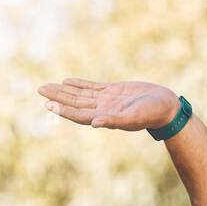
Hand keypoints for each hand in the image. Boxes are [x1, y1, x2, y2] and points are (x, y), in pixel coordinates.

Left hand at [37, 78, 179, 131]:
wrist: (166, 106)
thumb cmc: (152, 114)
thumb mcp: (134, 117)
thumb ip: (114, 121)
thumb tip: (95, 124)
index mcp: (106, 117)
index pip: (79, 114)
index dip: (63, 109)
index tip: (48, 104)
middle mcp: (104, 110)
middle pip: (76, 103)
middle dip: (58, 97)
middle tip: (40, 90)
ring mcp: (107, 100)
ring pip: (81, 95)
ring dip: (64, 91)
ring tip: (48, 86)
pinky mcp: (113, 91)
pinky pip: (92, 87)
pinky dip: (79, 84)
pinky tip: (68, 81)